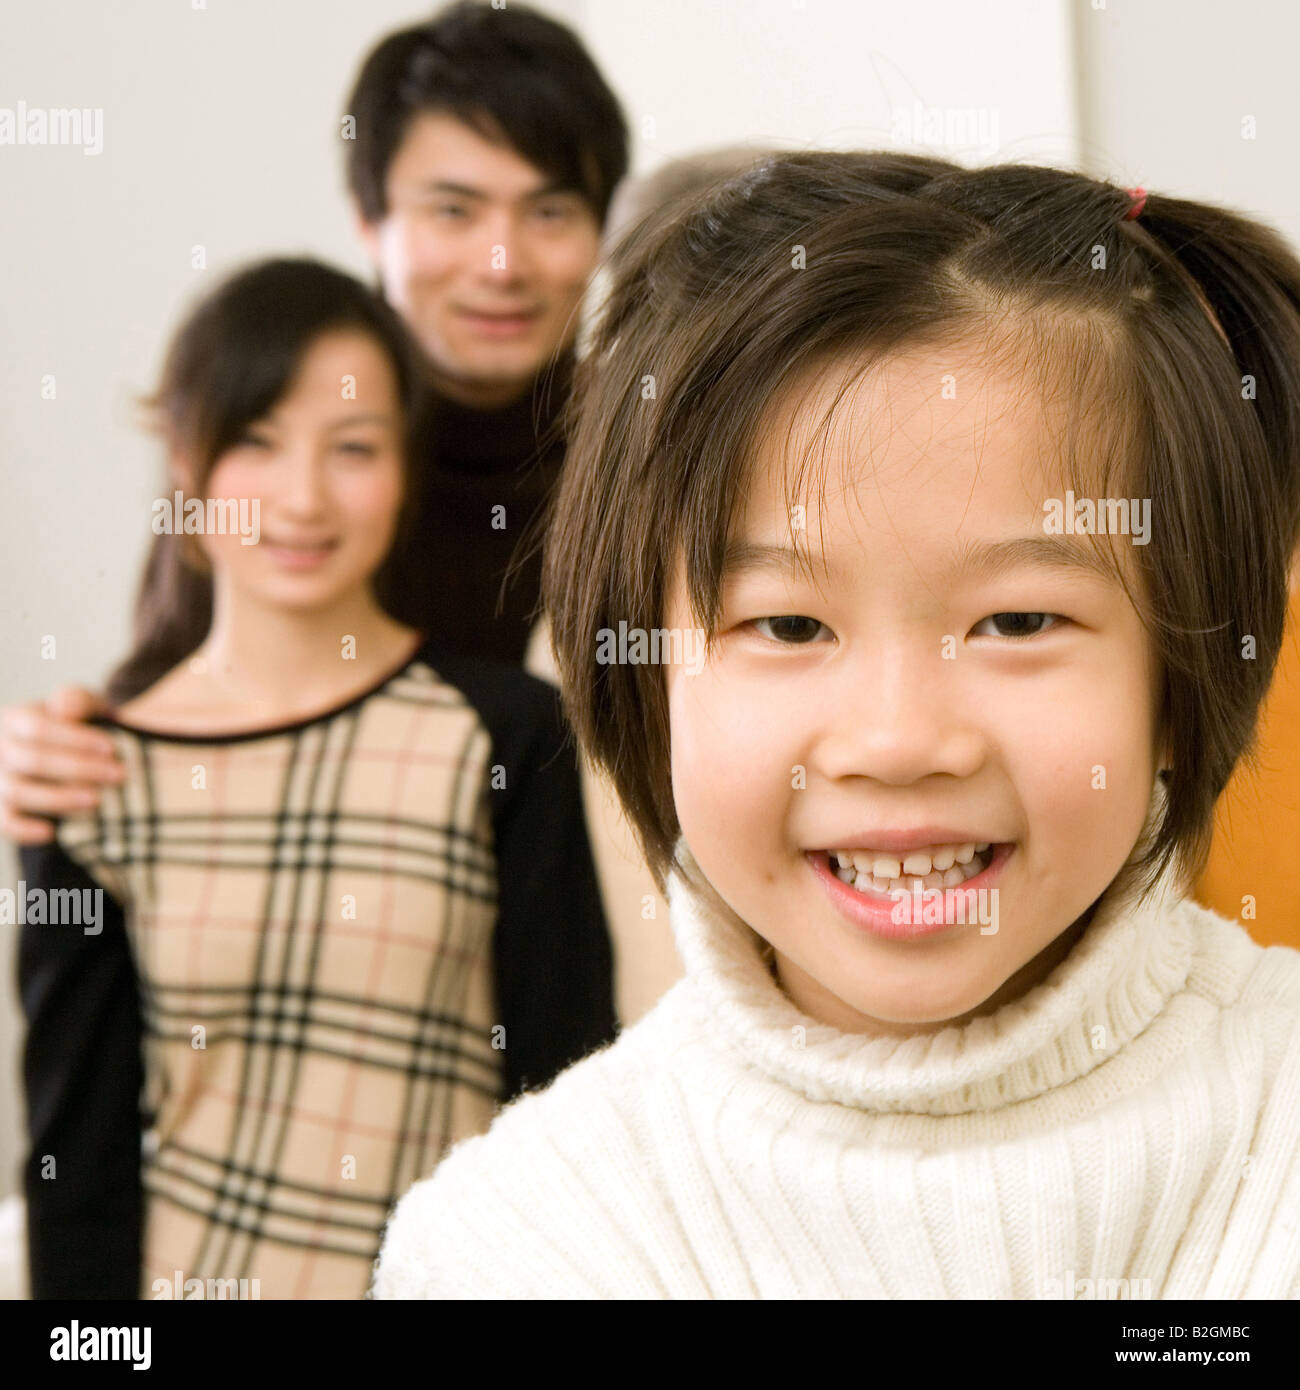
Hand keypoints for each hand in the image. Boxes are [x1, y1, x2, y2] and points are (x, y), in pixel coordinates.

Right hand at [0, 686, 123, 844]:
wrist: (70, 755)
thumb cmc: (79, 727)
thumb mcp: (84, 707)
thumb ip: (78, 700)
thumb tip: (64, 708)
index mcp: (15, 718)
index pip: (38, 727)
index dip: (76, 739)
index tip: (113, 748)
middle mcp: (0, 748)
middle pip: (31, 760)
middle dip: (78, 769)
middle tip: (119, 775)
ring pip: (15, 791)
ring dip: (57, 798)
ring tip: (96, 801)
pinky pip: (3, 820)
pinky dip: (23, 829)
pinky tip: (52, 833)